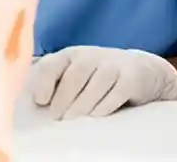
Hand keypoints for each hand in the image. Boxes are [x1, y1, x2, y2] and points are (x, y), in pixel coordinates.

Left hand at [29, 46, 176, 119]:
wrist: (143, 70)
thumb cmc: (99, 76)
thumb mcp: (77, 73)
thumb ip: (56, 82)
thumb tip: (33, 102)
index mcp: (72, 55)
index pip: (53, 63)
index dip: (44, 81)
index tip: (40, 100)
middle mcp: (91, 56)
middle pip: (75, 75)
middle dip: (63, 98)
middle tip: (56, 118)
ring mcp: (113, 65)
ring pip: (95, 84)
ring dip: (82, 104)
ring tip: (72, 120)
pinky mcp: (131, 77)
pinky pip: (117, 91)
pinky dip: (105, 105)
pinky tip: (96, 116)